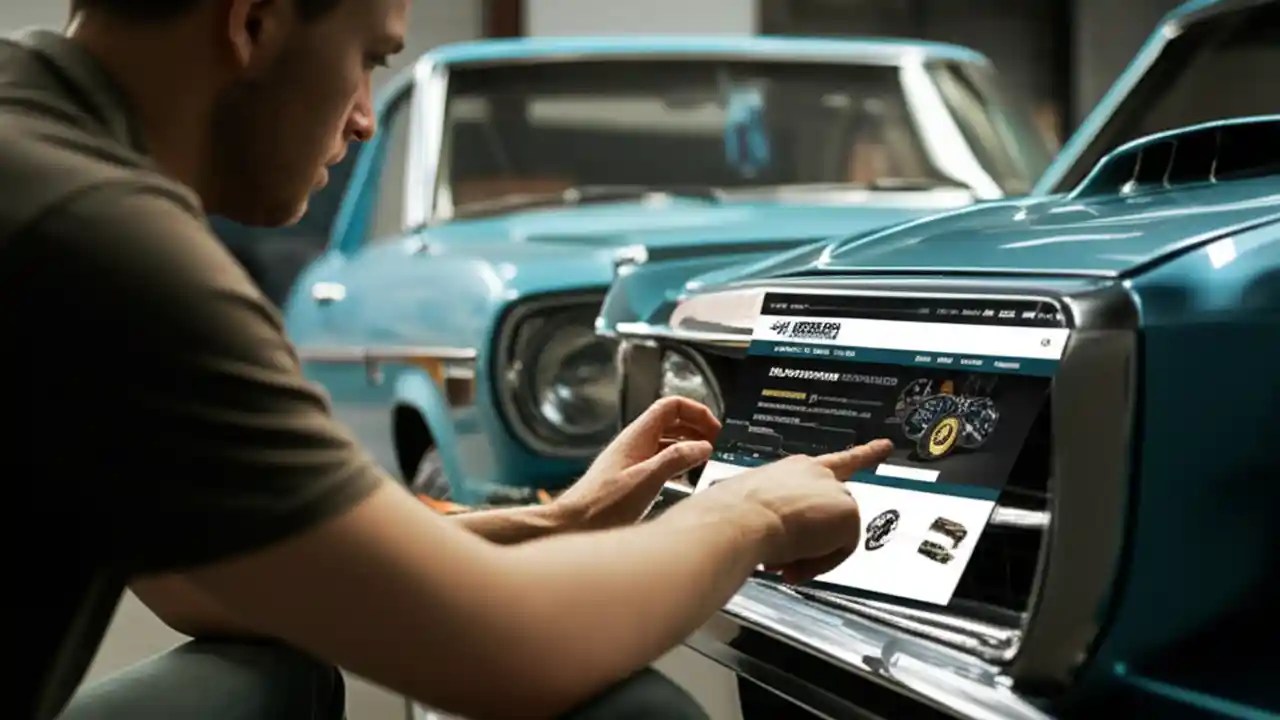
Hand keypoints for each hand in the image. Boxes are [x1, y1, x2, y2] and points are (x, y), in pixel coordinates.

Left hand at [554, 397, 720, 530]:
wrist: (573, 525)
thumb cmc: (602, 506)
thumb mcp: (646, 480)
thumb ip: (676, 460)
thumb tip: (703, 446)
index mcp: (637, 436)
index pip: (671, 406)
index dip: (696, 411)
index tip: (714, 430)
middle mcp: (634, 443)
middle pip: (671, 421)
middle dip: (697, 428)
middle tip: (716, 445)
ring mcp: (632, 459)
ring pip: (666, 441)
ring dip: (689, 446)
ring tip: (706, 460)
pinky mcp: (631, 476)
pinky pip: (660, 460)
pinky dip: (678, 464)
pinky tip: (686, 479)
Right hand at [695, 439, 894, 584]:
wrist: (741, 518)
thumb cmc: (733, 512)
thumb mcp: (754, 505)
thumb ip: (774, 516)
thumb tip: (778, 545)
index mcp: (794, 469)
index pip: (835, 460)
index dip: (864, 453)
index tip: (887, 445)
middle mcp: (819, 473)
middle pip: (833, 511)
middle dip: (816, 541)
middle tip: (786, 560)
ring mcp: (836, 491)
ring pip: (833, 535)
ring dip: (811, 554)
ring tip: (781, 560)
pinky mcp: (848, 513)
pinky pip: (841, 550)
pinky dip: (821, 563)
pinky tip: (796, 562)